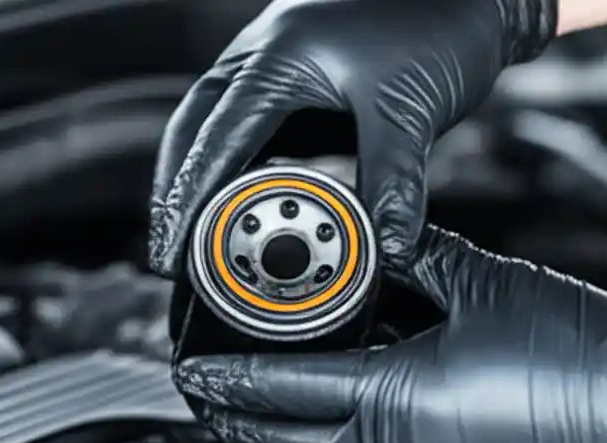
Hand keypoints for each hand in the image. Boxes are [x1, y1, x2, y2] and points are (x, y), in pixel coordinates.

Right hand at [147, 0, 557, 278]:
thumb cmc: (439, 26)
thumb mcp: (410, 111)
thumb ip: (392, 183)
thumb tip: (384, 248)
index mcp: (278, 58)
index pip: (216, 141)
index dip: (191, 202)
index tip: (174, 252)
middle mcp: (262, 55)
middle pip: (192, 128)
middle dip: (174, 190)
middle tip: (167, 251)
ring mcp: (275, 61)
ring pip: (214, 123)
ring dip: (200, 176)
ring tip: (194, 235)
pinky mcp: (297, 74)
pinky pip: (249, 123)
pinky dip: (238, 163)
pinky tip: (246, 199)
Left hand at [176, 227, 606, 442]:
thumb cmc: (578, 360)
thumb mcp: (489, 286)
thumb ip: (424, 260)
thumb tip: (388, 241)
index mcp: (399, 403)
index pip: (288, 390)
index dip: (233, 378)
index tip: (193, 370)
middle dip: (242, 422)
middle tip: (208, 400)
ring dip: (290, 437)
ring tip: (263, 412)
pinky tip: (347, 421)